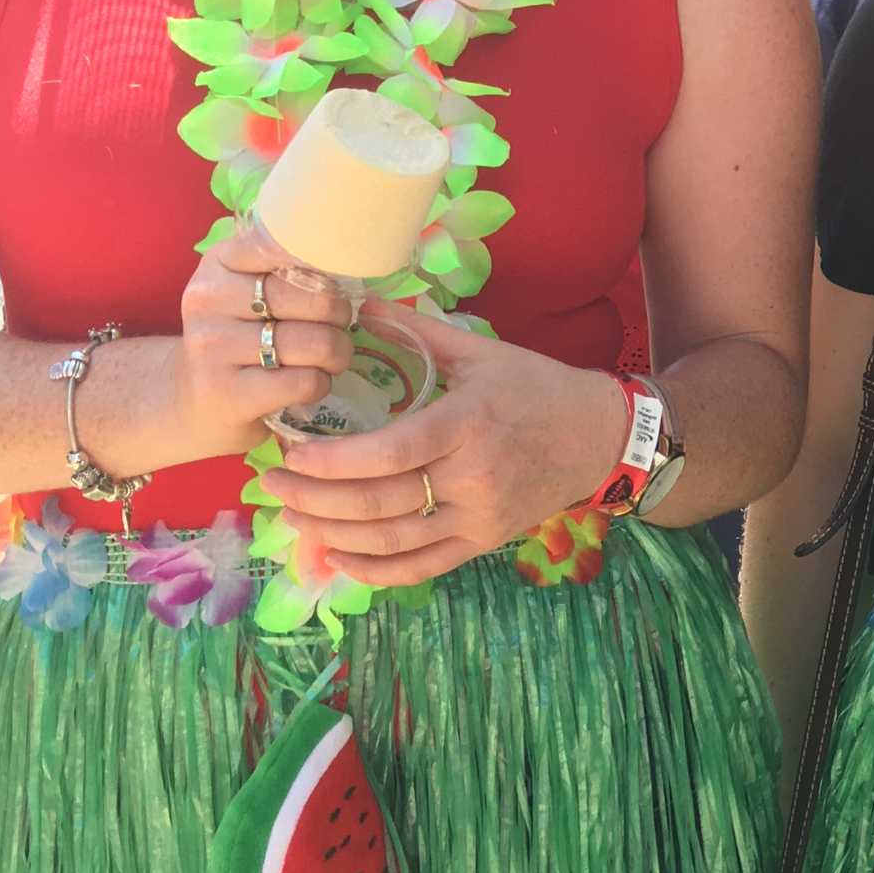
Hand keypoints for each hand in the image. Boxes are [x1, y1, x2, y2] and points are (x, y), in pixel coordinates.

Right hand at [150, 225, 356, 466]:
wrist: (192, 399)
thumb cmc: (239, 335)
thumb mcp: (250, 289)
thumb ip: (291, 266)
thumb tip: (354, 259)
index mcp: (220, 261)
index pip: (291, 245)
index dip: (330, 266)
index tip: (335, 282)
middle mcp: (210, 298)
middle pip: (317, 298)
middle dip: (341, 317)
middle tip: (335, 328)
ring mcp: (213, 347)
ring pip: (317, 342)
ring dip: (337, 354)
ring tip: (328, 358)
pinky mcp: (227, 393)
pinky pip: (306, 382)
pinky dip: (320, 384)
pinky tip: (307, 383)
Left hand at [255, 310, 628, 585]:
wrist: (601, 437)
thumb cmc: (538, 388)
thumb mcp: (483, 352)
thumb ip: (420, 332)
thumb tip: (361, 302)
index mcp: (467, 424)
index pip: (387, 453)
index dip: (330, 461)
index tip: (289, 451)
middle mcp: (472, 478)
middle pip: (378, 502)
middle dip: (313, 497)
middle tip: (272, 483)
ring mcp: (479, 517)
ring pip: (391, 540)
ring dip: (331, 533)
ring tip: (291, 515)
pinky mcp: (483, 543)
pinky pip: (421, 567)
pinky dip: (374, 570)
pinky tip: (338, 558)